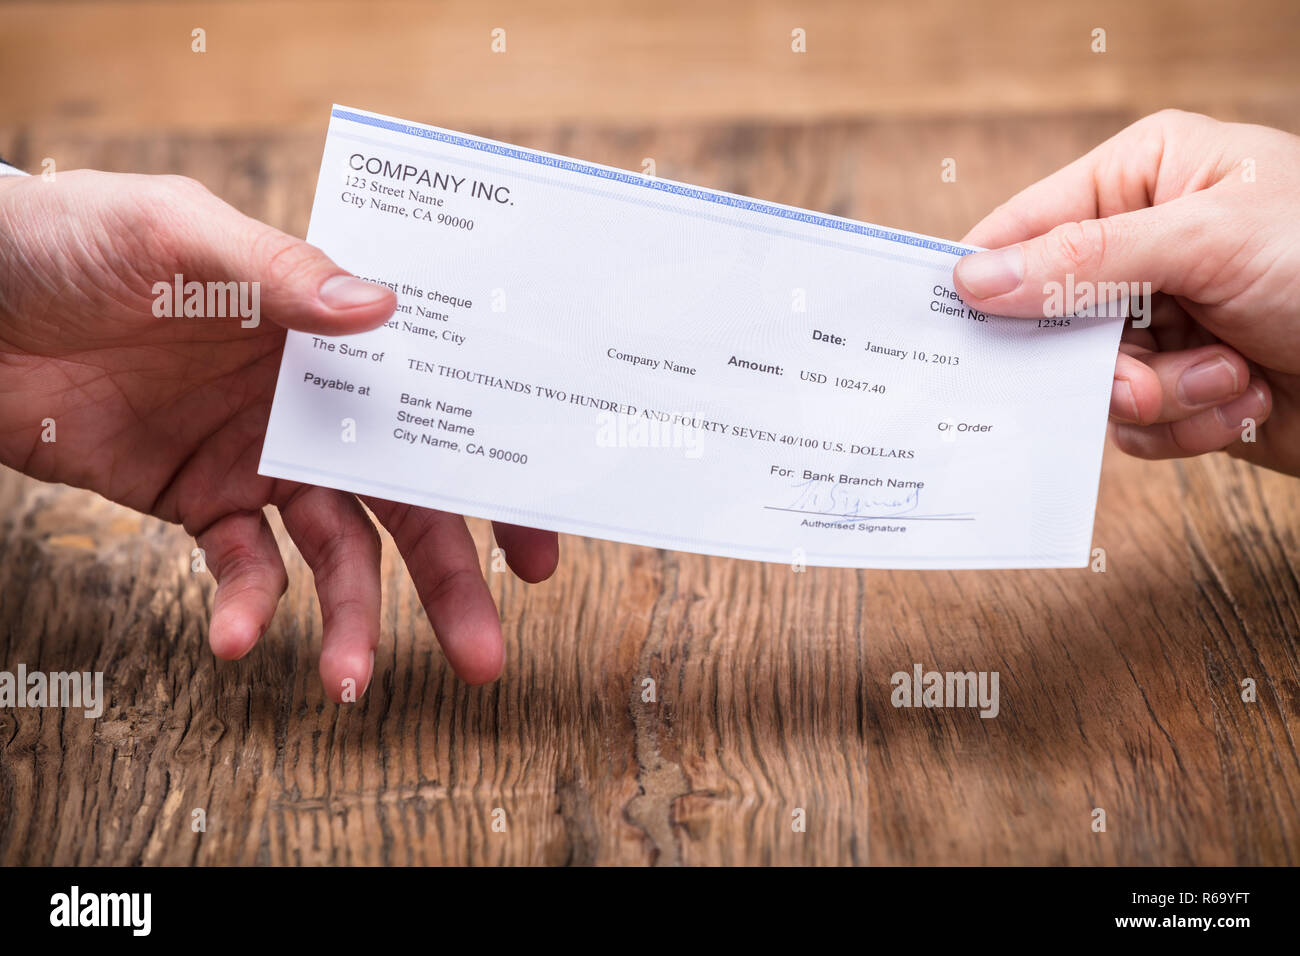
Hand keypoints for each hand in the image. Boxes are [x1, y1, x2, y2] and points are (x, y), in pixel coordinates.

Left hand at [0, 170, 557, 699]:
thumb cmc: (73, 239)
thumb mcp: (176, 232)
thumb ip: (277, 270)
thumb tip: (383, 308)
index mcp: (327, 337)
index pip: (434, 406)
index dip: (491, 472)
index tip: (535, 537)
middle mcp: (312, 405)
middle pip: (404, 502)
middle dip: (450, 579)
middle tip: (483, 653)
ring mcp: (260, 459)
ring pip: (336, 554)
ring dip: (353, 620)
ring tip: (351, 684)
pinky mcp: (198, 501)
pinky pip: (242, 566)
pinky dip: (248, 606)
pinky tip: (240, 639)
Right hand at [953, 109, 1299, 476]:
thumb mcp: (1209, 239)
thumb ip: (1084, 259)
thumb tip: (975, 280)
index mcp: (1144, 180)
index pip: (1026, 226)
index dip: (988, 278)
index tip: (959, 324)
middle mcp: (1144, 249)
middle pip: (1047, 320)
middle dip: (1103, 359)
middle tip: (1141, 373)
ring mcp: (1161, 322)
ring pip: (1090, 383)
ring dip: (1163, 394)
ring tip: (1233, 375)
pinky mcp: (1180, 386)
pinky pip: (1132, 424)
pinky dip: (1189, 424)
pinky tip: (1249, 397)